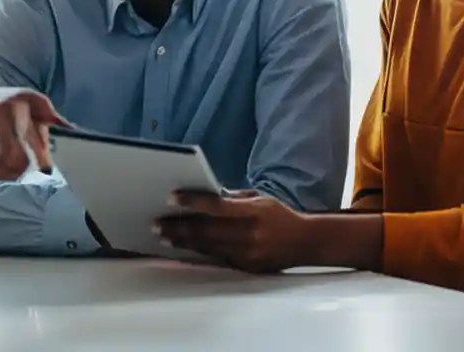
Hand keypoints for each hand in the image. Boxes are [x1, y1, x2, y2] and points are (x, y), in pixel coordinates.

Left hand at [154, 192, 312, 272]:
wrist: (305, 242)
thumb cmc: (279, 215)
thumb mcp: (260, 199)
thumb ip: (234, 198)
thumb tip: (206, 196)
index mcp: (254, 211)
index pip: (217, 206)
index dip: (193, 202)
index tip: (172, 197)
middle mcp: (250, 234)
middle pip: (207, 230)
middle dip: (179, 227)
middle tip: (157, 224)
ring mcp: (247, 253)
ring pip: (208, 247)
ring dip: (183, 242)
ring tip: (163, 237)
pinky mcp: (246, 267)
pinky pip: (217, 259)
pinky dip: (198, 253)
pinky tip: (183, 249)